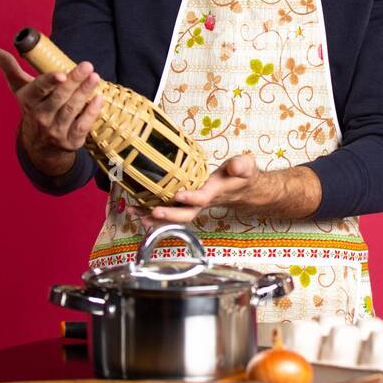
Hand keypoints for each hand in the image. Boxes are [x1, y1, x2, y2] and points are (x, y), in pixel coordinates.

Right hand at [0, 48, 105, 171]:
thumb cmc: (34, 107)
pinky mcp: (71, 140)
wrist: (40, 145)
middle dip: (74, 82)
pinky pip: (82, 126)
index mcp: (28, 101)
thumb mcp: (20, 89)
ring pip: (71, 110)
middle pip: (58, 98)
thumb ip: (10, 68)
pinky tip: (99, 98)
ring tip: (95, 77)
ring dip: (84, 93)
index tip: (62, 73)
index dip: (50, 82)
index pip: (38, 90)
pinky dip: (91, 112)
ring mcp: (56, 130)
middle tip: (87, 66)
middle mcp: (41, 117)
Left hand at [127, 154, 262, 232]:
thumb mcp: (245, 166)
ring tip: (136, 213)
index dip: (191, 198)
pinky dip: (152, 212)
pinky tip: (136, 208)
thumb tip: (235, 165)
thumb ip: (241, 165)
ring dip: (156, 217)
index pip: (202, 198)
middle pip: (186, 214)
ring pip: (174, 216)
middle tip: (154, 212)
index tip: (178, 195)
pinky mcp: (186, 203)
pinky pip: (169, 210)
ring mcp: (193, 204)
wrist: (242, 189)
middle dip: (170, 215)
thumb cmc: (242, 175)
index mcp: (215, 192)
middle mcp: (203, 202)